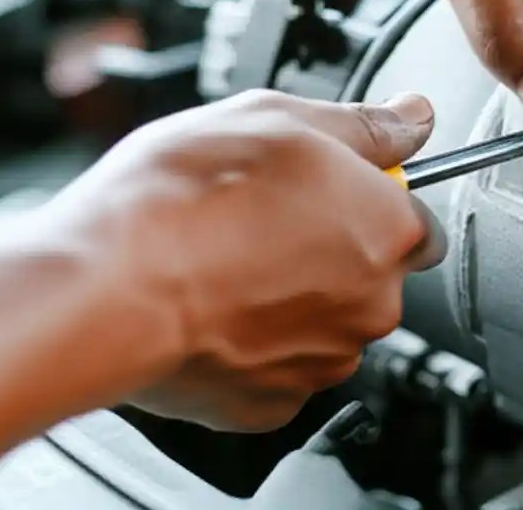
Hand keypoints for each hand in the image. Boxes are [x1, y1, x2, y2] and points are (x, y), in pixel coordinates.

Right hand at [40, 90, 442, 431]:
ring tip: (226, 260)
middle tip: (262, 219)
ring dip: (290, 295)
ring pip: (324, 321)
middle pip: (371, 274)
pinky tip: (211, 306)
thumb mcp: (280, 118)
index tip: (329, 190)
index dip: (370, 200)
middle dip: (329, 249)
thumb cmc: (184, 200)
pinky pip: (277, 366)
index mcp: (389, 230)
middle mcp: (373, 304)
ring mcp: (324, 361)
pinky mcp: (272, 405)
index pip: (416, 219)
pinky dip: (252, 342)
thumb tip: (414, 118)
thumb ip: (365, 125)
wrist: (105, 287)